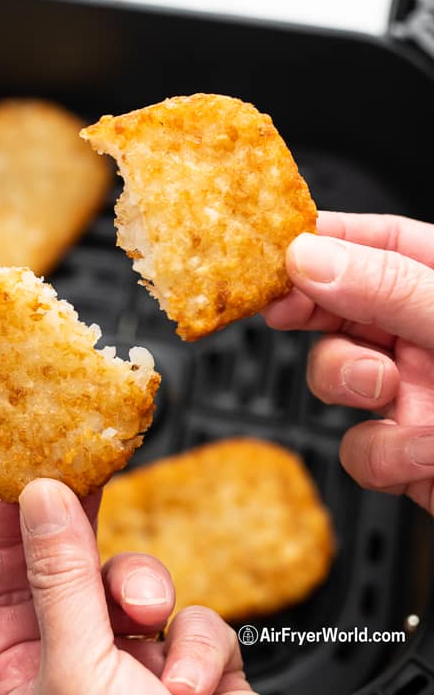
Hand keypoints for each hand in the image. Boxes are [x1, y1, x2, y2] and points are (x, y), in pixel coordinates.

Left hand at [0, 480, 280, 694]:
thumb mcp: (76, 674)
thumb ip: (63, 579)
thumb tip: (42, 500)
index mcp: (21, 683)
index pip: (0, 585)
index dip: (4, 525)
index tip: (11, 470)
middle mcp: (78, 673)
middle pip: (73, 571)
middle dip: (82, 529)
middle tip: (82, 468)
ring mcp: (139, 673)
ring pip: (141, 587)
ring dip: (149, 592)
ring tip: (148, 616)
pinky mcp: (197, 675)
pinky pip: (196, 623)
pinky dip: (198, 647)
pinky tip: (190, 690)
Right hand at [263, 211, 433, 513]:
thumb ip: (391, 290)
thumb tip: (311, 257)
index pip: (378, 242)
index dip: (321, 240)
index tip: (275, 251)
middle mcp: (429, 334)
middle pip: (342, 302)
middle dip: (313, 310)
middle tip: (285, 311)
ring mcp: (417, 394)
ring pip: (337, 374)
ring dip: (348, 382)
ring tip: (385, 390)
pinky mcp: (410, 454)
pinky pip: (362, 447)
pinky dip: (384, 453)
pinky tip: (422, 451)